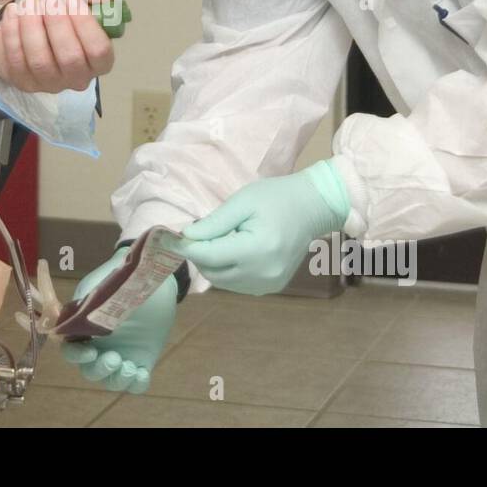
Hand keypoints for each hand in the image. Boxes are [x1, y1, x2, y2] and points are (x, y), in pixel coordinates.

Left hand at [0, 0, 116, 92]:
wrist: (32, 25)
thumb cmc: (63, 14)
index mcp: (99, 61)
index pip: (99, 50)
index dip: (85, 23)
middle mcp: (77, 78)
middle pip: (70, 58)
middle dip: (57, 23)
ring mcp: (49, 84)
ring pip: (40, 61)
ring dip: (32, 26)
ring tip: (28, 2)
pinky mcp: (23, 82)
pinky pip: (16, 60)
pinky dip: (12, 33)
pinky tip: (13, 12)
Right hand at [60, 245, 176, 392]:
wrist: (149, 277)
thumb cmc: (120, 280)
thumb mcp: (99, 289)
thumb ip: (85, 305)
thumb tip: (73, 316)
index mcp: (83, 331)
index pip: (71, 351)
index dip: (77, 356)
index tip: (91, 351)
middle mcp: (99, 348)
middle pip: (90, 371)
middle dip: (100, 370)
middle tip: (114, 359)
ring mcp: (120, 355)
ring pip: (112, 381)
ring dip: (118, 379)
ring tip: (130, 367)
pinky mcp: (141, 360)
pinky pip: (136, 384)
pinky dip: (137, 384)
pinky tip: (142, 373)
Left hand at [173, 160, 350, 295]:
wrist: (313, 208)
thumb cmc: (277, 198)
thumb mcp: (242, 202)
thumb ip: (214, 223)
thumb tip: (186, 237)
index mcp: (256, 250)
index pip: (209, 256)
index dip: (188, 247)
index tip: (173, 237)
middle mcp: (262, 274)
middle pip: (212, 272)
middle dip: (200, 254)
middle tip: (202, 233)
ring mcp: (268, 285)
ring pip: (222, 282)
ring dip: (212, 264)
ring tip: (222, 241)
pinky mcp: (271, 288)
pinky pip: (237, 285)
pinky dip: (228, 271)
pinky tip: (235, 252)